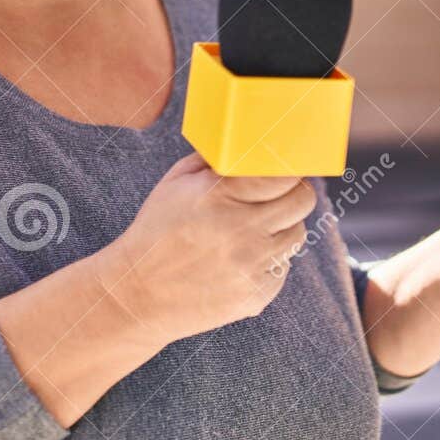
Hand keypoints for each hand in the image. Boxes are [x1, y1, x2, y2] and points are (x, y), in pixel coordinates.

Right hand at [105, 152, 316, 343]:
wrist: (137, 294)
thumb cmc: (157, 231)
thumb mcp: (176, 183)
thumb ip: (217, 160)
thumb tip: (254, 145)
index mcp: (221, 195)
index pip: (284, 174)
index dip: (286, 170)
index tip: (280, 171)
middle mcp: (243, 229)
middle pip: (302, 200)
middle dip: (292, 193)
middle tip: (275, 196)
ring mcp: (253, 265)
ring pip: (297, 234)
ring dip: (281, 228)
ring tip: (252, 230)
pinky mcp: (257, 294)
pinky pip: (282, 267)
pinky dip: (268, 261)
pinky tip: (239, 260)